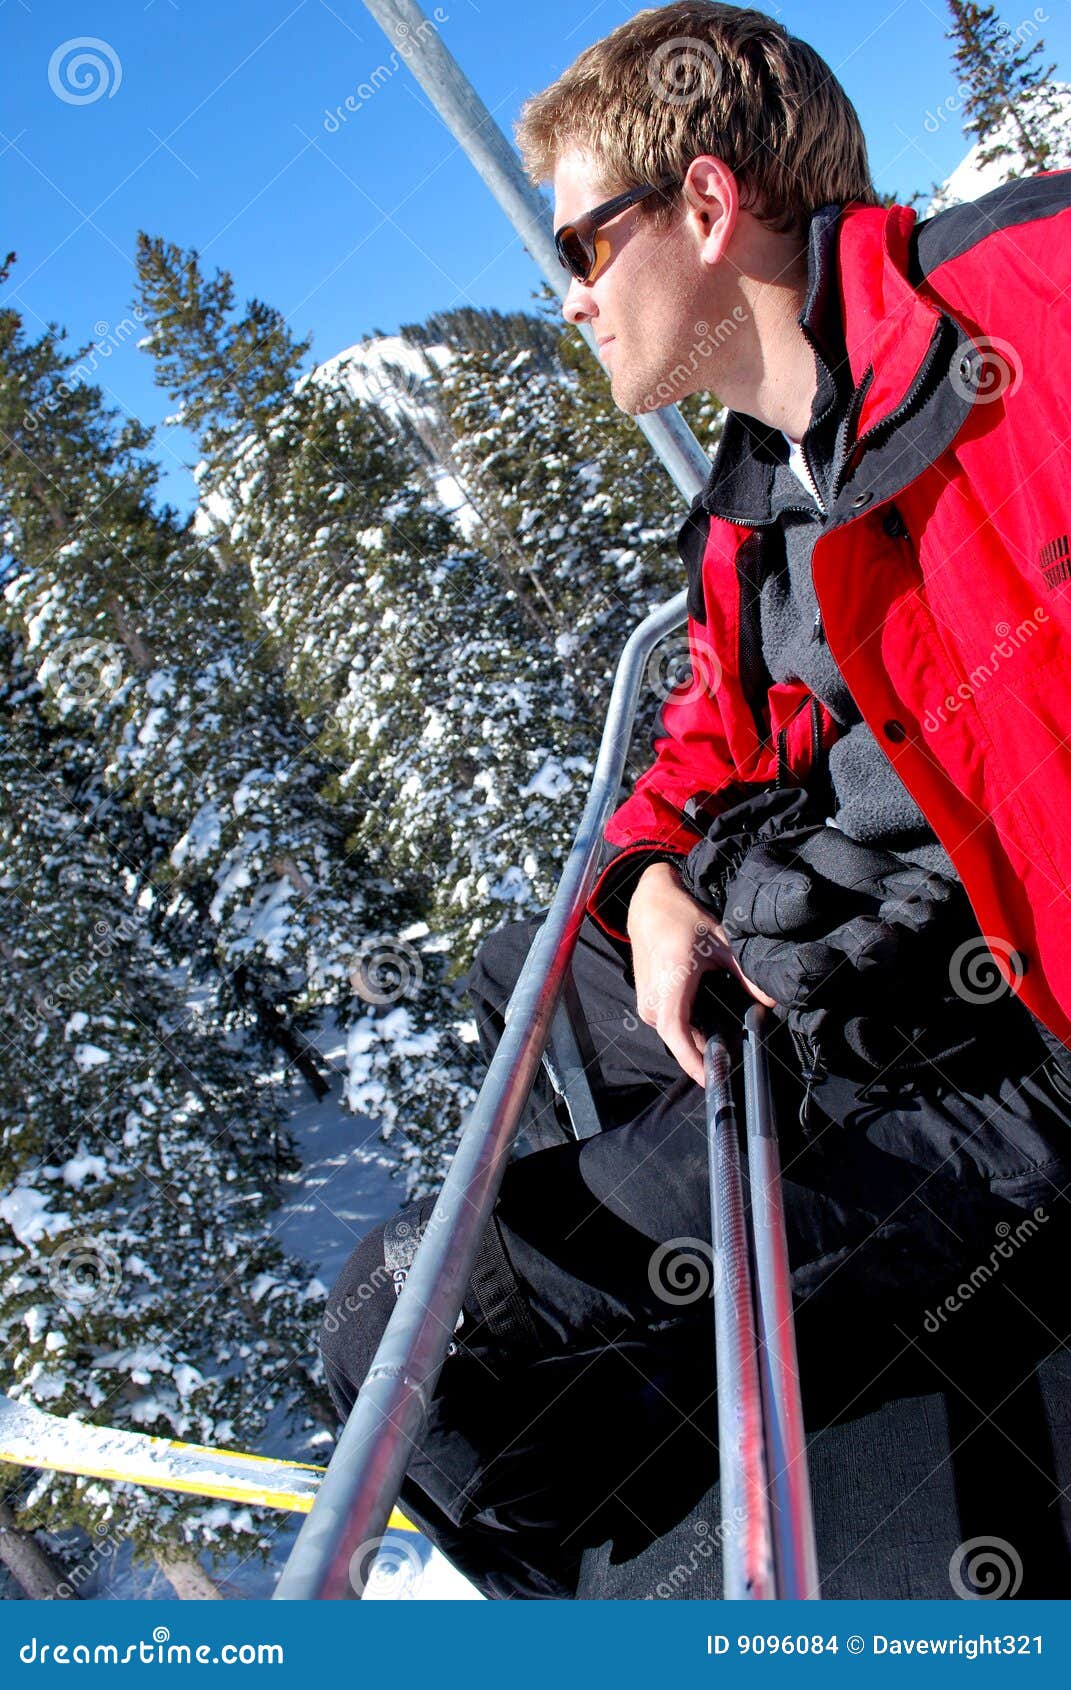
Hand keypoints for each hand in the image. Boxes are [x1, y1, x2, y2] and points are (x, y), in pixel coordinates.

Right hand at [627, 861, 776, 1086]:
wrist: (650, 905)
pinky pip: (669, 1025)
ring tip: (725, 1037)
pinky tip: (708, 1020)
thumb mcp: (720, 942)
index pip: (677, 1034)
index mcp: (670, 984)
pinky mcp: (646, 1002)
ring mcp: (645, 1002)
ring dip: (698, 1039)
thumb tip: (770, 1001)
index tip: (712, 1080)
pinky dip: (688, 1028)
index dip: (693, 1061)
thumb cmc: (683, 920)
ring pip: (675, 1033)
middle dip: (706, 1051)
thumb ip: (745, 973)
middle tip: (736, 1051)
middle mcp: (652, 999)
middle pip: (680, 1040)